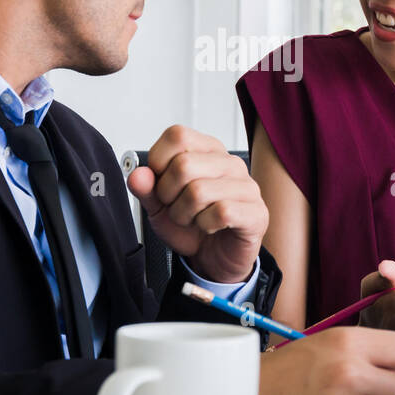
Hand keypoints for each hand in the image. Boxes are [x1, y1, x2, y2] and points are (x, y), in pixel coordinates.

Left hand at [125, 125, 266, 283]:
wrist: (214, 259)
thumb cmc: (192, 227)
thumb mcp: (159, 207)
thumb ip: (146, 189)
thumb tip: (138, 175)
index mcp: (207, 151)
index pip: (177, 136)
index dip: (158, 162)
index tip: (161, 182)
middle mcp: (229, 163)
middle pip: (183, 165)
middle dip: (168, 195)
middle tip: (177, 207)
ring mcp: (247, 186)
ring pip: (199, 191)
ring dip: (185, 215)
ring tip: (193, 219)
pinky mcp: (256, 212)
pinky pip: (221, 212)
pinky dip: (206, 225)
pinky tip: (210, 227)